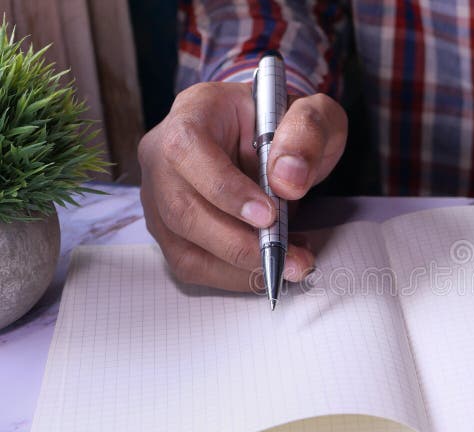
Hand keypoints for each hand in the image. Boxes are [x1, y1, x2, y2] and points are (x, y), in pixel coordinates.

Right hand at [138, 82, 346, 290]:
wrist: (274, 140)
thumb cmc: (286, 124)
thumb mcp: (313, 114)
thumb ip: (307, 134)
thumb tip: (288, 181)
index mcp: (193, 112)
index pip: (188, 151)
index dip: (226, 190)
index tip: (270, 216)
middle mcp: (162, 155)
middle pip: (182, 210)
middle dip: (240, 244)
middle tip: (290, 256)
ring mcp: (159, 196)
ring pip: (184, 248)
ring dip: (241, 268)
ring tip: (290, 262)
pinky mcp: (169, 231)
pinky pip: (194, 266)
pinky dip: (236, 275)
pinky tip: (271, 262)